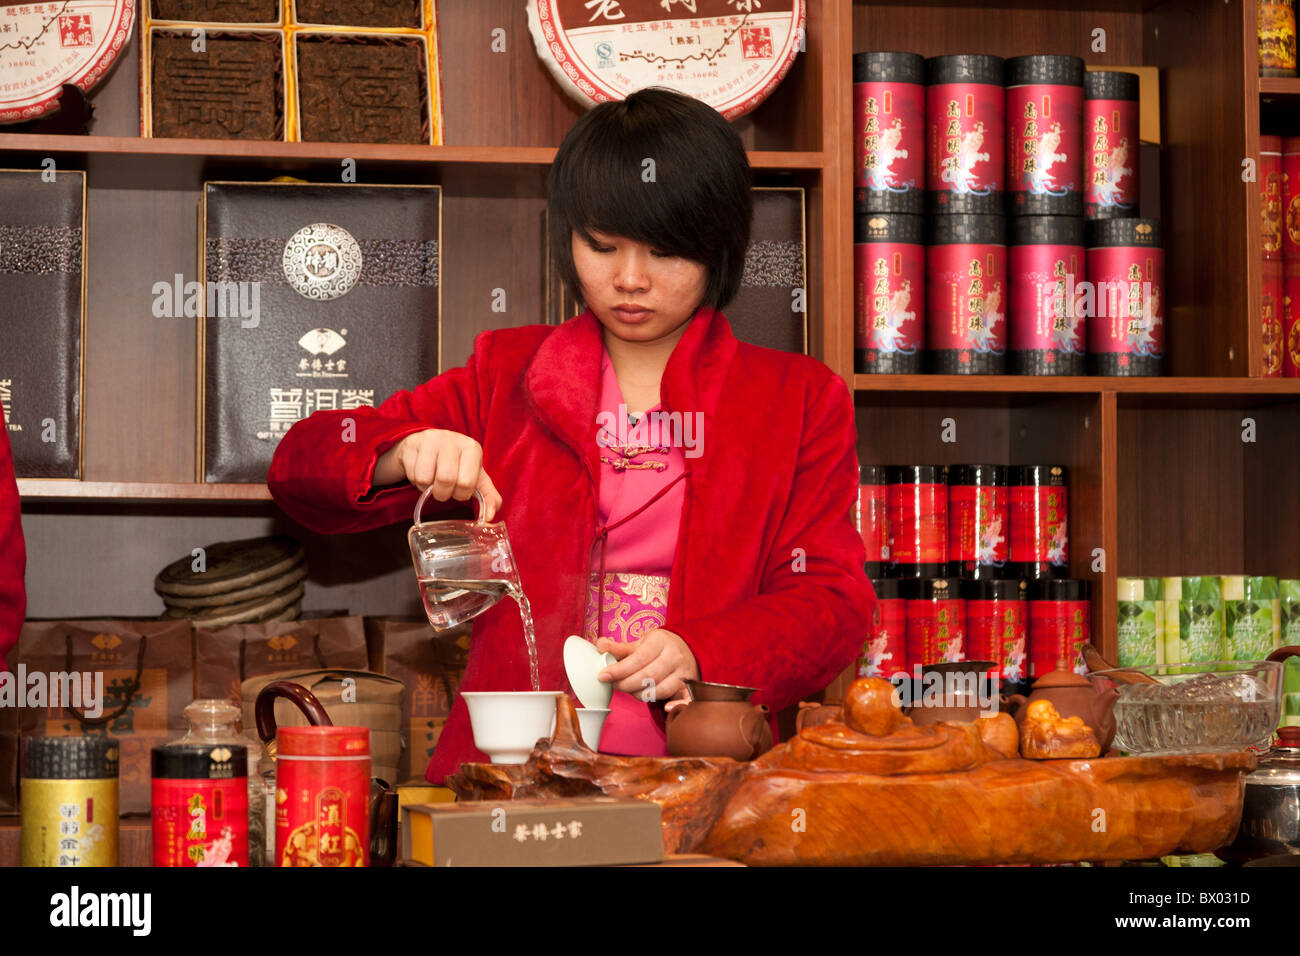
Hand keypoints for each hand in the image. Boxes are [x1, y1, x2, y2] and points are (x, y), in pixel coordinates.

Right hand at [374, 428, 501, 520]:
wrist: (428, 446)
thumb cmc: (456, 464)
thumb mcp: (475, 477)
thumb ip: (488, 497)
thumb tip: (489, 516)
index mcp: (472, 448)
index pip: (466, 482)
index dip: (461, 493)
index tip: (460, 490)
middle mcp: (452, 440)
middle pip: (445, 479)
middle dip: (443, 493)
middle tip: (444, 490)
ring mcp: (430, 440)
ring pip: (425, 478)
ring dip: (427, 488)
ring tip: (432, 480)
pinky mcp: (411, 444)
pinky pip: (412, 474)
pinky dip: (415, 481)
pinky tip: (421, 472)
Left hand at [596, 628, 698, 702]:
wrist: (687, 648)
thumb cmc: (659, 647)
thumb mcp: (641, 642)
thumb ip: (620, 648)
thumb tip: (601, 645)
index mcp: (661, 641)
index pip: (638, 658)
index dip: (619, 670)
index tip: (603, 676)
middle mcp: (674, 656)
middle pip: (648, 676)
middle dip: (626, 685)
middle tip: (614, 685)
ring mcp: (684, 673)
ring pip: (660, 690)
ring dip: (640, 695)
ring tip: (630, 690)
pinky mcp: (690, 686)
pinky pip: (686, 699)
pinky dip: (676, 706)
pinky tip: (665, 708)